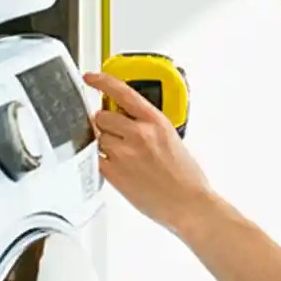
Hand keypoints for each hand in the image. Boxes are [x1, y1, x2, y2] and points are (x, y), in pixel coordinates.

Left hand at [84, 72, 213, 234]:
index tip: (91, 77)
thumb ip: (150, 126)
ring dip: (102, 142)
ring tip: (119, 154)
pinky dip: (98, 159)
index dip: (102, 81)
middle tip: (113, 133)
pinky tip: (112, 165)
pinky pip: (93, 158)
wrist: (188, 203)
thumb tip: (130, 121)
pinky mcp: (114, 173)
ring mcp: (124, 153)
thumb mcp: (172, 138)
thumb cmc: (186, 176)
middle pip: (102, 116)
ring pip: (96, 137)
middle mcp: (138, 134)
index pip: (122, 92)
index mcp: (156, 121)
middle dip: (104, 123)